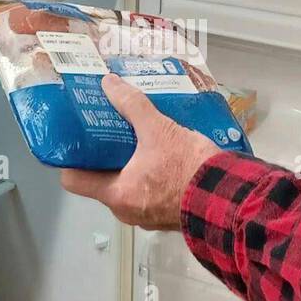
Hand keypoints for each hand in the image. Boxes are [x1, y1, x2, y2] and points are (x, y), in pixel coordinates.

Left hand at [61, 73, 219, 229]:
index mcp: (116, 195)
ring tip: (135, 138)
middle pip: (102, 182)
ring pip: (128, 188)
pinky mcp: (168, 216)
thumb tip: (109, 83)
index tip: (77, 139)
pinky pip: (150, 194)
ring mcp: (148, 217)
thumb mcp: (159, 129)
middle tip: (109, 130)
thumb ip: (132, 105)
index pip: (74, 181)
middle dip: (106, 157)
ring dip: (131, 166)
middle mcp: (126, 211)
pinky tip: (160, 153)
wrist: (230, 197)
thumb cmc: (188, 168)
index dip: (71, 159)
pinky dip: (150, 176)